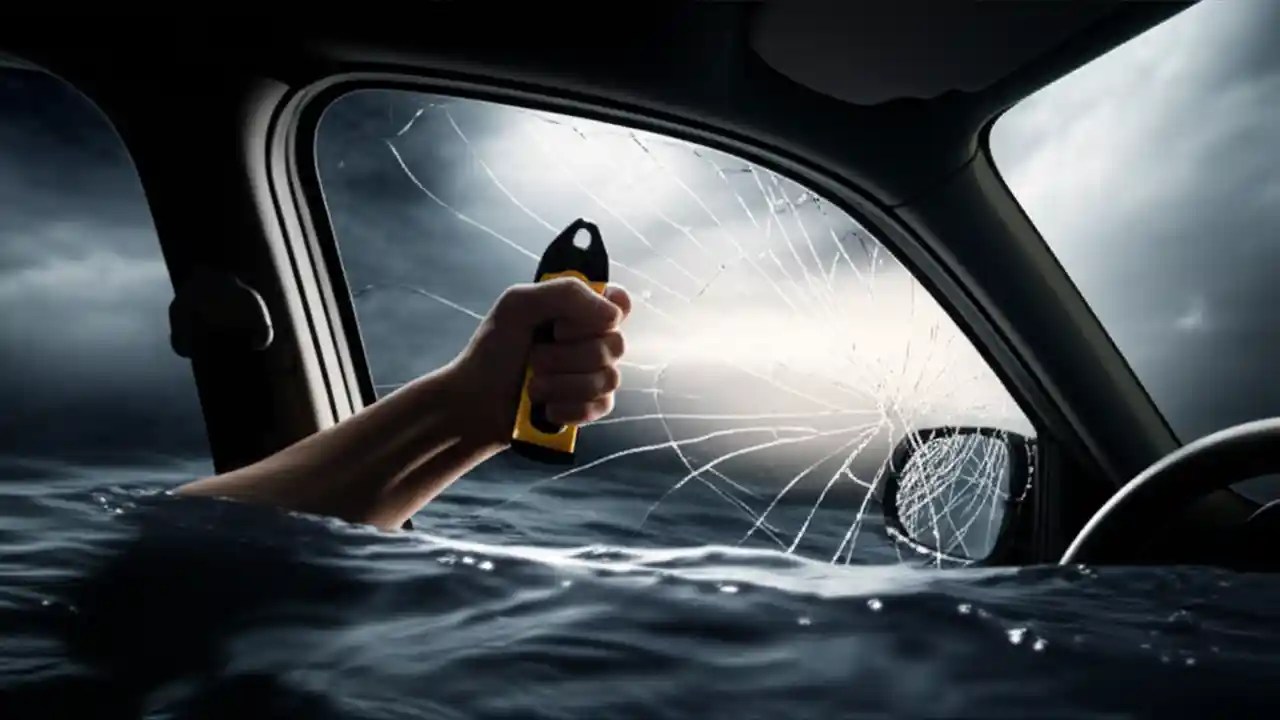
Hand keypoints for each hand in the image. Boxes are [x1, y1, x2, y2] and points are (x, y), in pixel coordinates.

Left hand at [446, 277, 631, 451]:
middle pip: (615, 344)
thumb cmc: (493, 350)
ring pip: (609, 378)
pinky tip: (545, 407)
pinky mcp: (590, 407)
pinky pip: (601, 406)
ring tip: (532, 385)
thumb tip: (613, 314)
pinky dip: (568, 407)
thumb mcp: (519, 305)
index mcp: (578, 311)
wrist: (476, 402)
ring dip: (562, 383)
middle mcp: (591, 340)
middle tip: (534, 356)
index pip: (620, 303)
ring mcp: (594, 375)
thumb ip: (565, 293)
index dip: (606, 312)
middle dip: (568, 355)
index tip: (569, 323)